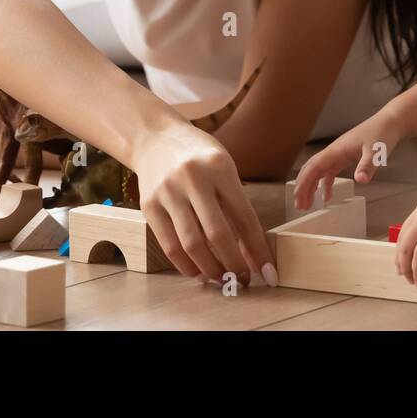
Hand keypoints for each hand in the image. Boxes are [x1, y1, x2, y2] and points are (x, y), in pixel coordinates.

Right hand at [131, 121, 276, 287]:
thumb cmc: (198, 155)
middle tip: (243, 280)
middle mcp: (193, 178)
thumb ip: (235, 203)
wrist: (155, 137)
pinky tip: (197, 272)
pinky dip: (185, 265)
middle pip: (218, 234)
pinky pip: (169, 244)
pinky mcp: (148, 205)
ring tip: (221, 279)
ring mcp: (168, 192)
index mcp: (220, 167)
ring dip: (210, 269)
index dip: (258, 248)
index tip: (268, 271)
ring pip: (192, 244)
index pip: (245, 216)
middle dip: (234, 264)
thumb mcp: (223, 167)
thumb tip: (251, 251)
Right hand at [292, 110, 404, 211]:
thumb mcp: (376, 151)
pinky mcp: (346, 156)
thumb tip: (360, 181)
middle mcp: (334, 151)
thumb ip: (367, 166)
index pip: (314, 167)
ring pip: (318, 171)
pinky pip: (330, 171)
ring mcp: (339, 153)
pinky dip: (325, 184)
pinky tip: (326, 196)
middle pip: (311, 169)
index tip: (299, 198)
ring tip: (307, 204)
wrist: (390, 122)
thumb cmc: (383, 133)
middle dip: (303, 187)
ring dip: (311, 186)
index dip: (304, 183)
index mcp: (336, 150)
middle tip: (300, 206)